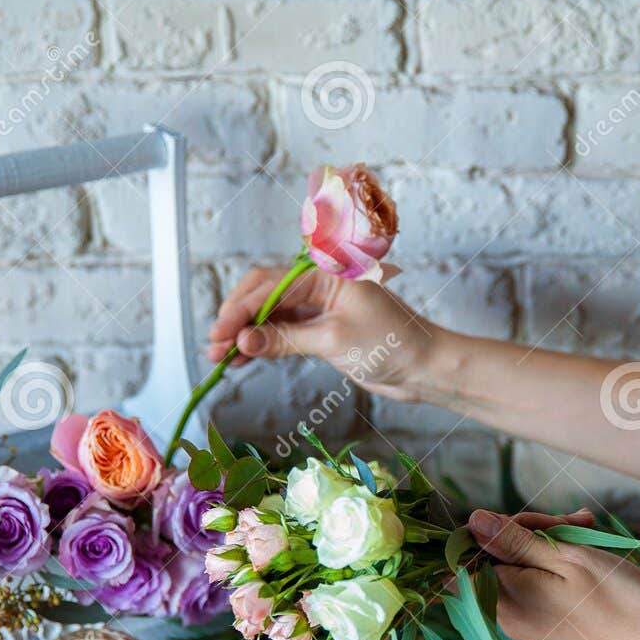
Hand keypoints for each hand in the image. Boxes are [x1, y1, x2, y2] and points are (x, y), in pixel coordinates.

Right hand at [207, 262, 438, 399]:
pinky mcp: (321, 327)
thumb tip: (243, 342)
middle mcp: (319, 283)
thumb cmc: (391, 345)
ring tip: (222, 358)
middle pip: (263, 294)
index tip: (218, 335)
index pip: (268, 286)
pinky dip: (264, 344)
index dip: (239, 312)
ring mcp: (319, 305)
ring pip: (270, 314)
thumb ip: (285, 340)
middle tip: (214, 348)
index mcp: (325, 272)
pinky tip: (244, 359)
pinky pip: (283, 330)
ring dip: (246, 334)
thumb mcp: (333, 341)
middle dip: (236, 320)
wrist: (424, 367)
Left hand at [467, 509, 639, 639]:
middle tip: (578, 523)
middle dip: (532, 530)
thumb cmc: (617, 605)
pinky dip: (557, 565)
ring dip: (550, 543)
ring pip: (519, 566)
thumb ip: (515, 540)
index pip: (467, 550)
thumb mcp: (567, 558)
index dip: (494, 528)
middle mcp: (504, 613)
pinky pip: (535, 585)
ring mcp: (524, 621)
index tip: (535, 524)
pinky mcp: (543, 625)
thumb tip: (472, 522)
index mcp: (502, 595)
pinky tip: (587, 552)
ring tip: (589, 530)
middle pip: (495, 556)